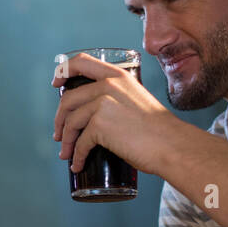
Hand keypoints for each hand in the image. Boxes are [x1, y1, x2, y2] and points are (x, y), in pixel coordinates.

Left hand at [52, 52, 175, 172]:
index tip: (55, 84)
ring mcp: (103, 104)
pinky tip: (78, 164)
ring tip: (67, 154)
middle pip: (69, 99)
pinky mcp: (100, 125)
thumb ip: (116, 100)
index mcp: (118, 75)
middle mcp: (108, 85)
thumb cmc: (159, 130)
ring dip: (66, 141)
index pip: (81, 62)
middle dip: (59, 119)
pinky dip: (77, 156)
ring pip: (71, 122)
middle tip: (59, 134)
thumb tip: (96, 116)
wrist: (171, 145)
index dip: (63, 71)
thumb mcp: (136, 100)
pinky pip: (81, 142)